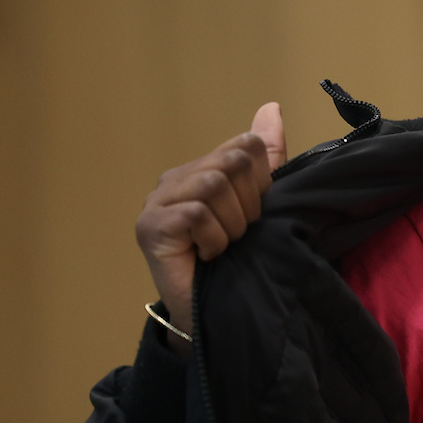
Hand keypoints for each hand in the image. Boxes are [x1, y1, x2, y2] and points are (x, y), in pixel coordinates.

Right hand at [134, 103, 285, 342]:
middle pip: (233, 162)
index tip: (254, 214)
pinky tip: (207, 256)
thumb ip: (266, 158)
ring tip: (222, 247)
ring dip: (232, 225)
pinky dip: (214, 239)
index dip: (263, 182)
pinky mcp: (150, 227)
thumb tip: (272, 107)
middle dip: (249, 205)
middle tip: (237, 236)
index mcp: (201, 169)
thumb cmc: (236, 262)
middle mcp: (174, 179)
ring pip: (214, 185)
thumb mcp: (258, 205)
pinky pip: (196, 214)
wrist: (214, 315)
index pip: (247, 146)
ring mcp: (157, 202)